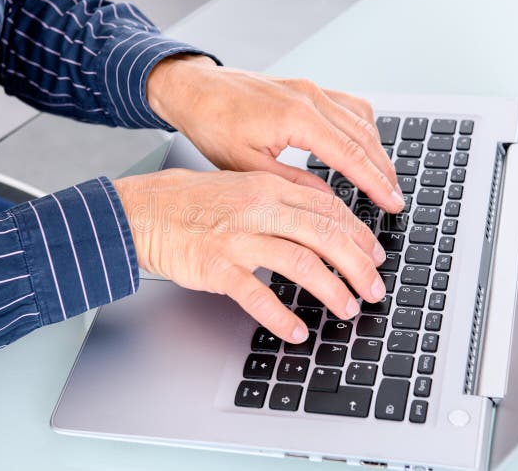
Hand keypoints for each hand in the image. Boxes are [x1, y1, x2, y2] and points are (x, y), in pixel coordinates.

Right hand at [113, 169, 387, 342]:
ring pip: (301, 263)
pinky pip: (258, 296)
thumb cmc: (191, 202)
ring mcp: (238, 238)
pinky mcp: (217, 267)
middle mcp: (259, 209)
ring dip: (331, 290)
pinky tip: (297, 330)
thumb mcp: (242, 186)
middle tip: (374, 287)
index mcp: (268, 187)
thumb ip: (281, 197)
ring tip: (347, 308)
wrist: (142, 212)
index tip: (374, 254)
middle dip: (357, 265)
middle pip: (324, 235)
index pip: (328, 208)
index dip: (358, 233)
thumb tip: (322, 215)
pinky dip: (282, 316)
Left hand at [146, 55, 403, 213]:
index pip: (350, 156)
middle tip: (396, 198)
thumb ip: (292, 183)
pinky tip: (365, 145)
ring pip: (361, 119)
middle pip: (364, 137)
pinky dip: (363, 127)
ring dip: (377, 149)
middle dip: (384, 170)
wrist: (196, 89)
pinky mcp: (308, 87)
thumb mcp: (247, 165)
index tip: (392, 202)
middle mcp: (310, 98)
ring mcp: (311, 89)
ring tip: (385, 178)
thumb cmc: (213, 124)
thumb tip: (327, 203)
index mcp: (296, 118)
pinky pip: (348, 105)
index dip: (375, 183)